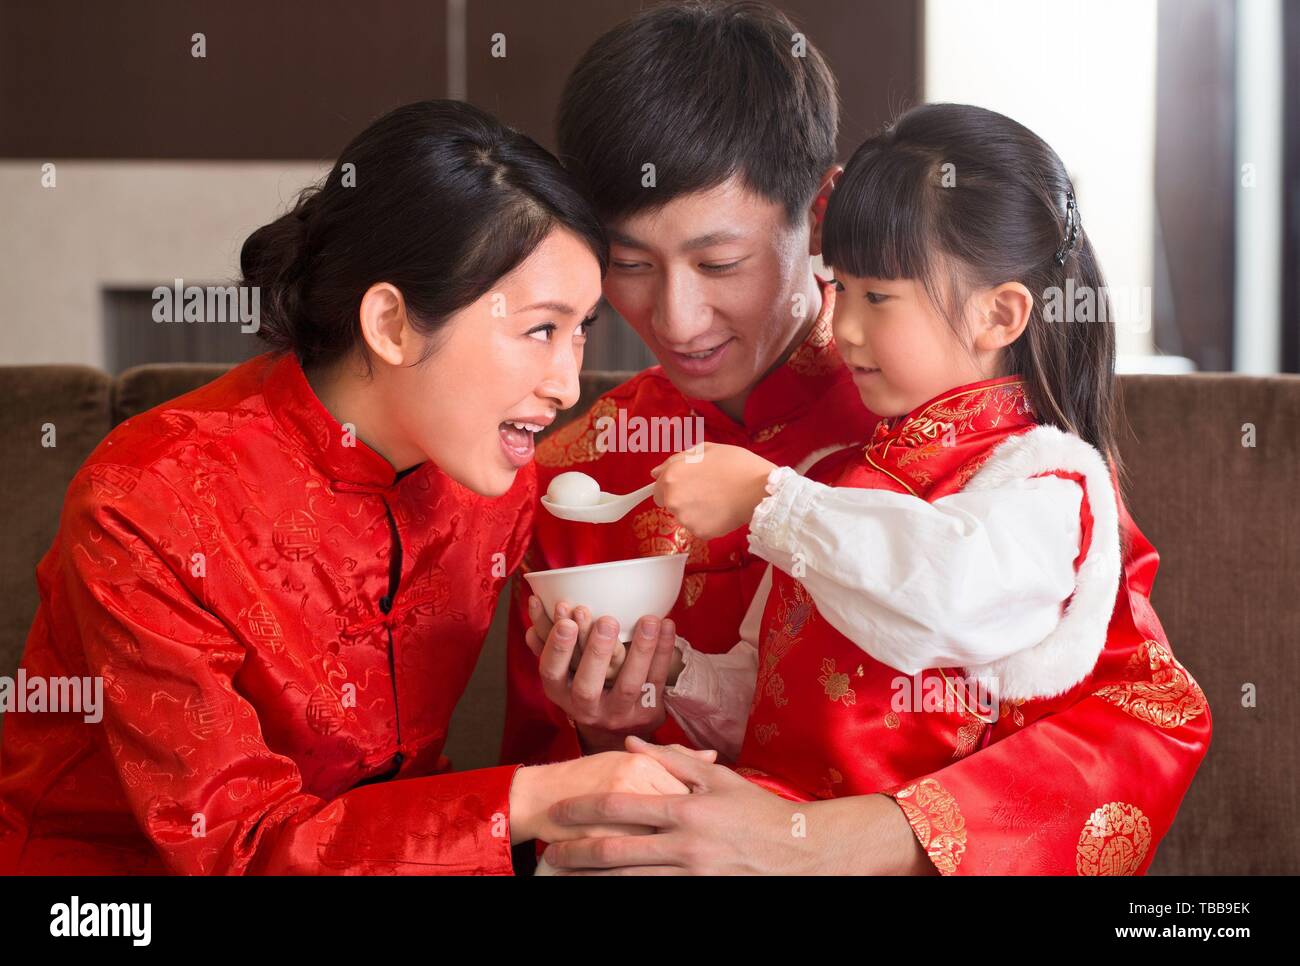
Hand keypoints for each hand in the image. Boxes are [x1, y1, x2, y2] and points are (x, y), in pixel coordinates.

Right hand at [525, 596, 679, 750]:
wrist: (617, 730)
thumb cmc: (586, 686)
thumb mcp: (564, 670)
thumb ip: (548, 642)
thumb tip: (534, 607)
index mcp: (561, 693)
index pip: (552, 673)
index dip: (557, 649)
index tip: (566, 621)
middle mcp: (586, 709)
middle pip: (588, 685)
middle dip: (596, 652)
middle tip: (606, 620)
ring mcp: (618, 713)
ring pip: (628, 684)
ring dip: (640, 650)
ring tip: (649, 620)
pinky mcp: (647, 712)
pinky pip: (656, 680)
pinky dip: (663, 652)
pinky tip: (666, 625)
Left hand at [539, 736, 937, 873]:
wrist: (799, 851)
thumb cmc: (757, 810)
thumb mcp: (718, 777)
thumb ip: (672, 759)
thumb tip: (632, 742)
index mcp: (685, 809)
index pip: (620, 808)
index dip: (584, 809)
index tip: (560, 810)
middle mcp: (683, 845)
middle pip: (615, 852)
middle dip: (576, 854)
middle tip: (549, 854)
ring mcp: (690, 875)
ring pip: (629, 881)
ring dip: (593, 879)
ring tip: (566, 877)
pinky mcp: (698, 892)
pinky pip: (652, 894)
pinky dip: (625, 891)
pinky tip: (606, 888)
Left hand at [650, 442, 775, 540]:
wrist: (760, 489)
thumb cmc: (737, 465)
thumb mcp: (705, 450)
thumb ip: (676, 460)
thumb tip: (655, 472)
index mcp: (671, 476)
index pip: (657, 490)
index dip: (673, 486)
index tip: (688, 486)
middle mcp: (673, 499)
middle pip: (669, 504)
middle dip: (682, 499)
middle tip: (706, 491)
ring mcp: (685, 518)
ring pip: (684, 517)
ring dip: (695, 511)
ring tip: (717, 499)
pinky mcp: (699, 532)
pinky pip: (698, 528)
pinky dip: (708, 522)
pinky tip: (722, 511)